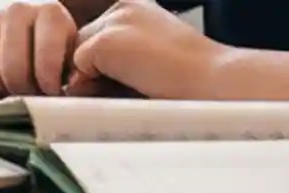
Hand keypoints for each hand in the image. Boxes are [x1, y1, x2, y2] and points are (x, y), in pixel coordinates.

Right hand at [0, 1, 79, 97]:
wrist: (17, 23)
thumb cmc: (48, 49)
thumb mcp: (67, 54)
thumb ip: (73, 73)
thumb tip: (65, 98)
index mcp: (50, 14)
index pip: (46, 59)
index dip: (47, 85)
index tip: (50, 93)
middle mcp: (17, 11)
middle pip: (13, 70)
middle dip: (22, 91)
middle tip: (29, 95)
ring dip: (1, 91)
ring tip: (12, 90)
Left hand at [69, 0, 229, 97]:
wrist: (214, 86)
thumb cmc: (188, 85)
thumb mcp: (146, 64)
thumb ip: (113, 63)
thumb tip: (74, 81)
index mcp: (136, 9)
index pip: (94, 37)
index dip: (103, 66)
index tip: (134, 79)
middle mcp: (123, 7)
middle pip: (81, 44)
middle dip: (94, 71)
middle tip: (133, 86)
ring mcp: (115, 21)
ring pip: (76, 56)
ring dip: (93, 79)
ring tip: (132, 88)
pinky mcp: (107, 41)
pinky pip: (78, 70)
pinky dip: (95, 86)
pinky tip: (129, 86)